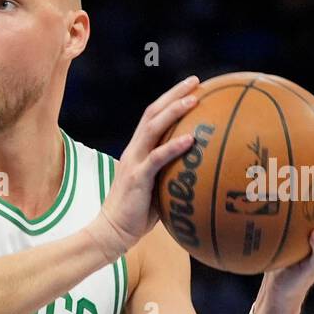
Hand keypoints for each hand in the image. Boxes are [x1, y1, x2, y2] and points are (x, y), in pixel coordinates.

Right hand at [87, 76, 201, 262]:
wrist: (112, 232)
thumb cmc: (137, 215)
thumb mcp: (157, 189)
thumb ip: (172, 175)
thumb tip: (201, 171)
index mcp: (137, 151)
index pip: (153, 117)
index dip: (170, 100)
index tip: (192, 88)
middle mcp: (134, 151)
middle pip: (152, 113)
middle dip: (174, 95)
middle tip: (196, 81)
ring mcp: (134, 163)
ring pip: (152, 128)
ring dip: (174, 111)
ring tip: (195, 99)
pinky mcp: (136, 178)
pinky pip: (157, 158)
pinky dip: (174, 147)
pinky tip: (191, 139)